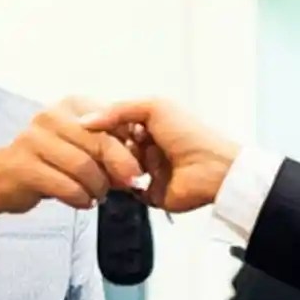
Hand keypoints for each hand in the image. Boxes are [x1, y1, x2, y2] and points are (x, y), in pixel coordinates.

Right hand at [0, 98, 143, 213]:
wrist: (3, 177)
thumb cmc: (51, 161)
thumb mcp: (83, 146)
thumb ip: (110, 147)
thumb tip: (138, 162)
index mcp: (73, 106)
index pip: (113, 122)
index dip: (129, 147)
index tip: (136, 167)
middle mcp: (52, 116)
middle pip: (100, 143)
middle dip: (119, 169)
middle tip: (127, 185)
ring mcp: (34, 139)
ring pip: (83, 166)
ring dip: (98, 187)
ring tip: (99, 194)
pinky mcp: (24, 166)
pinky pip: (65, 186)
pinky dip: (81, 197)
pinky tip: (83, 201)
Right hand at [80, 99, 238, 212]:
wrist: (212, 169)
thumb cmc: (192, 135)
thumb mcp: (155, 107)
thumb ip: (118, 109)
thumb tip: (87, 120)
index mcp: (149, 124)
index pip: (114, 125)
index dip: (102, 127)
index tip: (90, 129)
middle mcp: (147, 146)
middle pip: (112, 149)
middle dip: (106, 149)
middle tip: (102, 148)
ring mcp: (147, 170)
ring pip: (115, 170)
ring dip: (112, 167)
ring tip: (115, 163)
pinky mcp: (148, 192)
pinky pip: (125, 191)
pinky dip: (122, 186)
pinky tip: (121, 179)